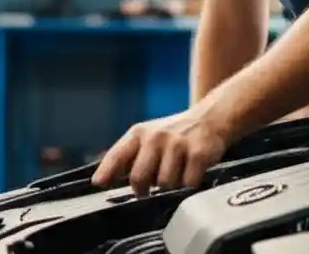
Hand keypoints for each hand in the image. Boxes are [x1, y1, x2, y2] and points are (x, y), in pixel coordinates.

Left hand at [90, 108, 229, 196]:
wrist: (209, 118)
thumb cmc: (173, 134)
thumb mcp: (148, 137)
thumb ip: (127, 156)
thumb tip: (101, 179)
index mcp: (139, 133)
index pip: (117, 155)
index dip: (106, 171)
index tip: (99, 183)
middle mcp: (156, 137)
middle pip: (138, 178)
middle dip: (142, 189)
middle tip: (147, 189)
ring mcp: (177, 145)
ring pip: (164, 184)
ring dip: (170, 185)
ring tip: (175, 171)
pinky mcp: (197, 154)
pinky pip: (187, 184)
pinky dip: (189, 183)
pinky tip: (190, 171)